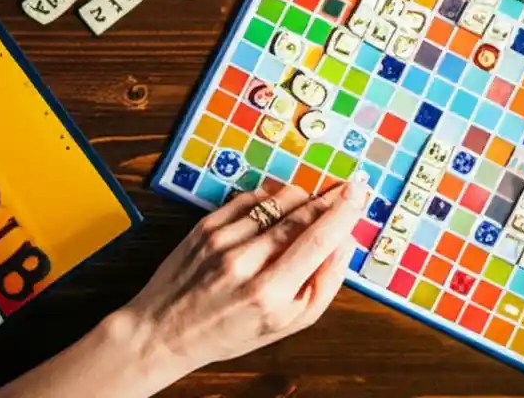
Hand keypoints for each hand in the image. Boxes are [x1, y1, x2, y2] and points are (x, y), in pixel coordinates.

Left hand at [117, 178, 367, 375]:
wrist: (164, 331)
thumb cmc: (228, 332)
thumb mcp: (285, 326)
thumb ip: (323, 286)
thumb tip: (345, 243)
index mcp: (269, 294)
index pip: (318, 241)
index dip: (343, 211)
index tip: (360, 191)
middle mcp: (245, 264)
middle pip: (301, 215)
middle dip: (329, 200)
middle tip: (345, 192)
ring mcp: (222, 241)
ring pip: (278, 201)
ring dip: (301, 199)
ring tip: (306, 210)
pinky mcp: (206, 225)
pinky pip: (252, 198)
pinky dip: (271, 198)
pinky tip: (274, 212)